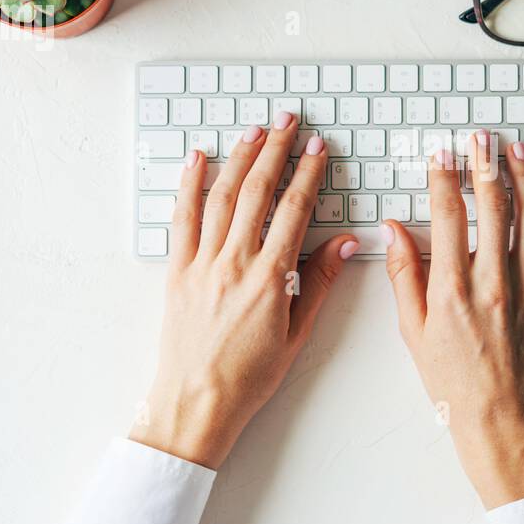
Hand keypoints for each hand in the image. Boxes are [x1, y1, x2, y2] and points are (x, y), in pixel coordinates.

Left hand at [130, 112, 358, 468]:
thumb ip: (320, 282)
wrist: (196, 403)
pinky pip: (182, 218)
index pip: (293, 211)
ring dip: (239, 158)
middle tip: (289, 121)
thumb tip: (346, 242)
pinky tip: (198, 159)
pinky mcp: (177, 271)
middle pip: (257, 192)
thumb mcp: (298, 333)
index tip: (318, 148)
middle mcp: (234, 263)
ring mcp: (202, 264)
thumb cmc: (250, 376)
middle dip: (276, 151)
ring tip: (254, 131)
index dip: (308, 174)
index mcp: (270, 279)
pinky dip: (189, 185)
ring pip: (221, 197)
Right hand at [382, 131, 523, 508]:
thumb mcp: (412, 330)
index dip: (443, 178)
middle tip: (481, 138)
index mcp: (452, 289)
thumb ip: (403, 275)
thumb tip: (392, 230)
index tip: (440, 154)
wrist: (499, 421)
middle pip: (492, 208)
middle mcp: (492, 282)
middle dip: (486, 165)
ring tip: (518, 151)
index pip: (447, 216)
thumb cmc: (452, 382)